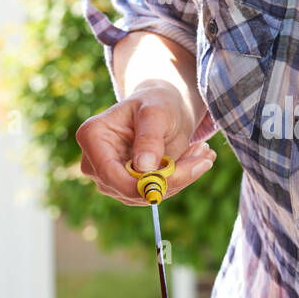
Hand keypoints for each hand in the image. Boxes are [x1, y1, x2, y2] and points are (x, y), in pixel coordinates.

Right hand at [76, 82, 215, 206]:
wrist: (162, 108)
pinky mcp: (127, 188)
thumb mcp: (157, 112)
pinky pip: (155, 194)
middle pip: (130, 189)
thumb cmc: (157, 102)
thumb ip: (149, 138)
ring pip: (147, 195)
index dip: (145, 182)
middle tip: (206, 154)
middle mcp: (94, 162)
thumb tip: (144, 169)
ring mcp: (109, 178)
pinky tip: (195, 159)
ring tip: (202, 151)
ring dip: (180, 177)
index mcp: (92, 137)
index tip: (186, 170)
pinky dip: (179, 179)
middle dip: (172, 178)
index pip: (112, 174)